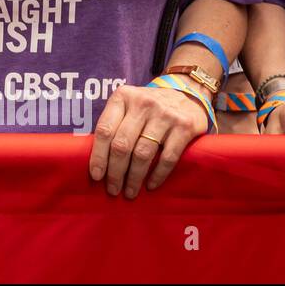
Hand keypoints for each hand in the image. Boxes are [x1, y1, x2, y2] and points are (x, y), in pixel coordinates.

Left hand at [89, 84, 207, 197]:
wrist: (187, 93)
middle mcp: (142, 104)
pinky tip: (151, 185)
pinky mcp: (184, 127)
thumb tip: (97, 159)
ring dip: (134, 177)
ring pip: (143, 153)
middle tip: (112, 189)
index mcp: (122, 97)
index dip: (98, 155)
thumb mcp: (128, 105)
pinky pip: (168, 157)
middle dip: (115, 171)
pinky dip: (158, 175)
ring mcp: (165, 115)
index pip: (104, 130)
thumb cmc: (148, 107)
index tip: (96, 176)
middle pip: (122, 145)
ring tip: (129, 192)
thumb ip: (114, 123)